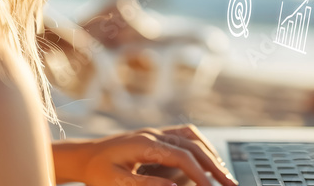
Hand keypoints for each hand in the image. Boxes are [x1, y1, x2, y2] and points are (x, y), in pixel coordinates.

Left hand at [53, 124, 237, 185]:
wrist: (83, 156)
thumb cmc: (96, 171)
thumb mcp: (116, 182)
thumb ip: (145, 184)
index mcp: (144, 143)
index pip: (182, 156)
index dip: (200, 174)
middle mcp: (153, 134)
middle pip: (193, 146)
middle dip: (214, 166)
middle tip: (230, 185)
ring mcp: (155, 132)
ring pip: (192, 137)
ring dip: (211, 153)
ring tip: (224, 174)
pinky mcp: (156, 136)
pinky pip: (185, 135)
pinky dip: (200, 146)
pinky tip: (208, 159)